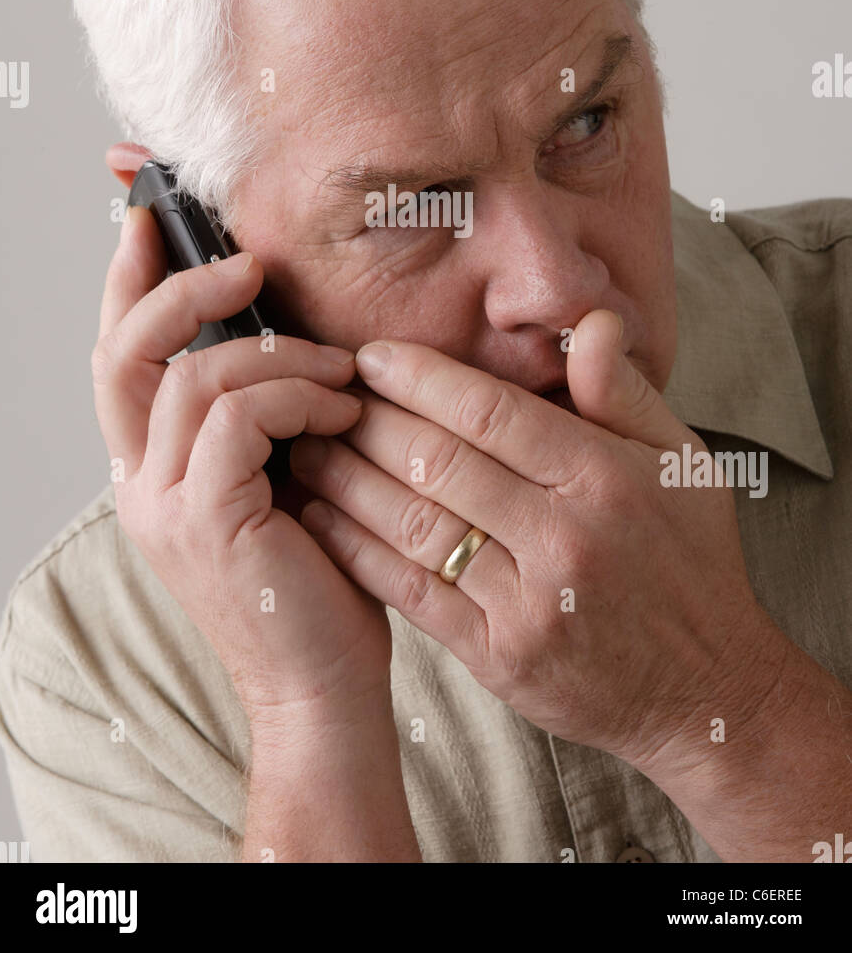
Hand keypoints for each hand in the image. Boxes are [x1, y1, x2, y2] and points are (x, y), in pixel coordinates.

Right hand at [91, 201, 391, 720]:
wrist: (324, 687)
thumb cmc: (318, 581)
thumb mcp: (282, 478)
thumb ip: (263, 414)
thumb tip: (285, 331)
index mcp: (152, 468)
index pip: (118, 354)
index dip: (128, 280)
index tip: (152, 219)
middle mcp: (140, 483)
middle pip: (124, 349)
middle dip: (181, 286)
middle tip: (247, 265)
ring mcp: (163, 505)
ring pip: (195, 375)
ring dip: (280, 354)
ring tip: (340, 374)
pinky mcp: (206, 520)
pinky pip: (240, 416)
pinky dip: (299, 396)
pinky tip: (344, 416)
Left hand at [290, 309, 767, 769]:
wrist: (707, 690)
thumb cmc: (692, 561)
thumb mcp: (682, 463)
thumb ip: (624, 391)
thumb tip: (585, 322)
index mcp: (605, 476)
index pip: (489, 411)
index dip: (418, 376)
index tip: (370, 355)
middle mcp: (565, 536)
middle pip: (439, 461)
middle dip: (368, 419)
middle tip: (322, 392)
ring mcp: (529, 603)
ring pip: (414, 523)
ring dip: (347, 479)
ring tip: (304, 444)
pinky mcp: (500, 658)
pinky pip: (411, 592)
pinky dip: (358, 550)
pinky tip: (323, 517)